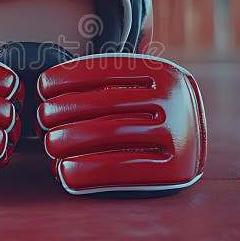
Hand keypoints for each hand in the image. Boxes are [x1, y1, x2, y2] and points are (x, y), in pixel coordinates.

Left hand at [37, 53, 205, 194]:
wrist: (196, 142)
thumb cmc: (152, 110)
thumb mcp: (143, 85)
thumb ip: (111, 81)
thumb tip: (50, 87)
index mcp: (163, 71)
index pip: (106, 69)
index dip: (68, 77)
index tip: (43, 86)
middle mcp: (174, 99)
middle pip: (104, 102)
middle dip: (63, 110)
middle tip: (43, 119)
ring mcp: (178, 133)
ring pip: (109, 134)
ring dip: (69, 139)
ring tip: (50, 143)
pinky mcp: (175, 168)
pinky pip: (121, 169)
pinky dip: (86, 170)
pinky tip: (64, 171)